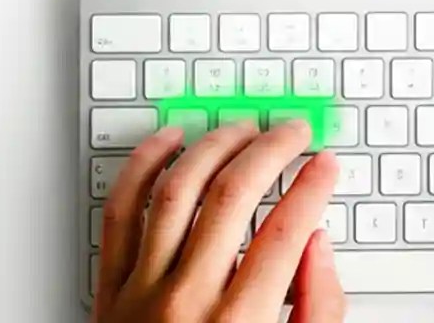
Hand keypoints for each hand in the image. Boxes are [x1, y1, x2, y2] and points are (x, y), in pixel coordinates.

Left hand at [93, 119, 345, 322]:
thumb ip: (316, 312)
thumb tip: (317, 249)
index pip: (285, 229)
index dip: (313, 186)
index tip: (325, 164)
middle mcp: (187, 300)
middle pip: (234, 194)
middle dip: (271, 150)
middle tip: (292, 133)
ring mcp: (141, 291)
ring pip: (178, 189)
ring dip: (214, 145)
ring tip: (242, 129)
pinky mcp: (108, 290)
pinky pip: (122, 211)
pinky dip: (144, 166)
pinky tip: (170, 142)